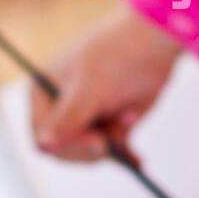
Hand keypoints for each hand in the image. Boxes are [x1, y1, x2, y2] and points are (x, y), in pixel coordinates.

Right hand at [30, 8, 181, 162]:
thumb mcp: (88, 89)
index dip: (67, 147)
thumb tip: (43, 145)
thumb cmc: (115, 56)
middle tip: (112, 141)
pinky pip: (112, 149)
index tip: (97, 142)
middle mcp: (60, 107)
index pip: (43, 138)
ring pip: (91, 152)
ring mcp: (85, 115)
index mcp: (43, 93)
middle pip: (65, 150)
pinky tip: (137, 159)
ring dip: (112, 144)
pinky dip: (124, 153)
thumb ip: (67, 120)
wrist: (155, 38)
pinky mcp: (109, 121)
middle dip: (91, 148)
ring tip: (128, 115)